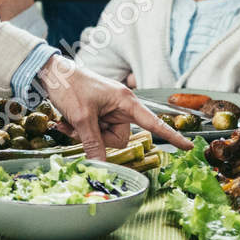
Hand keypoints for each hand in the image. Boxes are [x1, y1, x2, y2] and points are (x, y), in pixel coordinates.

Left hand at [37, 56, 191, 156]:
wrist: (49, 72)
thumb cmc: (70, 87)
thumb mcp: (81, 117)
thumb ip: (93, 143)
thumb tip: (101, 167)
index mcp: (126, 101)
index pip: (153, 122)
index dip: (172, 136)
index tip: (189, 146)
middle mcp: (121, 106)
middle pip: (120, 137)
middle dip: (99, 137)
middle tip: (81, 125)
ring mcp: (108, 109)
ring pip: (105, 137)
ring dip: (86, 134)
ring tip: (72, 121)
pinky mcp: (97, 112)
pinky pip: (95, 131)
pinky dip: (80, 130)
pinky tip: (67, 120)